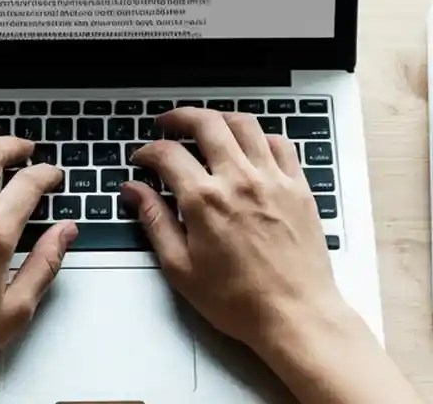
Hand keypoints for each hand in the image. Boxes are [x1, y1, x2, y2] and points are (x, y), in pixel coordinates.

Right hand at [124, 108, 346, 352]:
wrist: (294, 315)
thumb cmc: (239, 300)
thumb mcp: (181, 268)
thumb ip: (155, 221)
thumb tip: (134, 192)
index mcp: (205, 201)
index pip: (168, 154)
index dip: (148, 151)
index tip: (143, 159)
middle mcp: (239, 180)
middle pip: (206, 123)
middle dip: (180, 116)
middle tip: (169, 123)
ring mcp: (273, 179)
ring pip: (245, 124)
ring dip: (220, 118)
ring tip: (207, 126)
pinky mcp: (298, 187)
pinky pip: (280, 144)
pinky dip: (261, 136)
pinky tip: (251, 146)